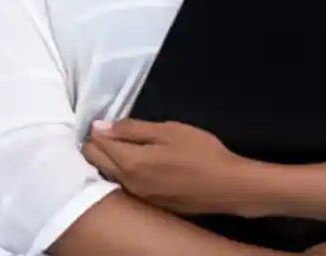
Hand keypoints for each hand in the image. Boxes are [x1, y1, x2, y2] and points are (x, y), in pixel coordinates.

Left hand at [82, 119, 253, 215]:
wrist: (230, 187)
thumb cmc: (201, 152)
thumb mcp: (168, 130)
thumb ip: (132, 129)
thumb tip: (100, 126)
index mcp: (130, 163)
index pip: (96, 145)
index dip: (97, 130)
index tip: (106, 122)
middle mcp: (128, 183)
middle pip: (95, 163)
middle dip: (96, 146)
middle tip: (113, 132)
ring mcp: (138, 197)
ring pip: (108, 175)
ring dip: (108, 160)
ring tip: (124, 146)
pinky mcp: (150, 204)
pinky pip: (125, 185)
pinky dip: (123, 173)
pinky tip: (137, 165)